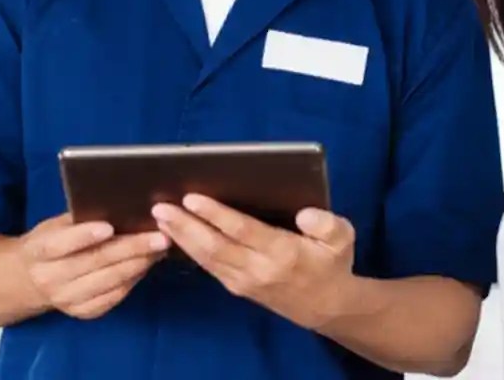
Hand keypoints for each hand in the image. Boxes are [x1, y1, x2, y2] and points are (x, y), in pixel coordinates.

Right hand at [17, 214, 170, 319]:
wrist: (29, 281)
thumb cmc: (49, 243)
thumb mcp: (54, 226)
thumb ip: (79, 219)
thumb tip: (118, 205)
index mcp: (39, 251)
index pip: (60, 244)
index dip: (84, 236)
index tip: (109, 227)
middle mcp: (50, 279)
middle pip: (94, 262)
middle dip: (131, 249)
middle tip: (160, 236)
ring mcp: (67, 299)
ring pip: (110, 281)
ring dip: (139, 264)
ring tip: (161, 247)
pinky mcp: (83, 312)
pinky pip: (115, 296)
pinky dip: (134, 279)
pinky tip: (147, 263)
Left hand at [152, 195, 356, 329]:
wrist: (327, 306)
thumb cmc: (332, 263)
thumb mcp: (342, 238)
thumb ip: (327, 223)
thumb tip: (305, 214)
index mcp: (283, 253)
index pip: (242, 230)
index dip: (215, 214)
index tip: (192, 197)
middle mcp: (259, 269)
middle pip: (214, 245)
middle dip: (185, 225)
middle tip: (160, 207)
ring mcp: (245, 281)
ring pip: (207, 258)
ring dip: (181, 237)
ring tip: (160, 217)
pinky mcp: (238, 287)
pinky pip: (209, 267)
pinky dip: (189, 251)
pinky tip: (175, 235)